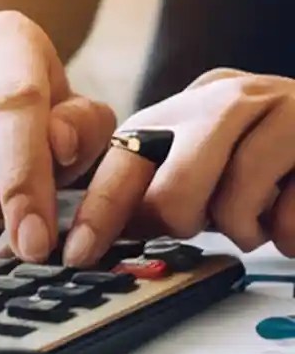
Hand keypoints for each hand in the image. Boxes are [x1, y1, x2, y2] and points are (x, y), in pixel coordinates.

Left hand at [64, 69, 294, 264]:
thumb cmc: (266, 159)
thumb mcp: (202, 162)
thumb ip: (155, 190)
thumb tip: (93, 241)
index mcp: (183, 108)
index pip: (121, 162)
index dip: (99, 213)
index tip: (80, 253)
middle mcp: (226, 100)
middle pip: (173, 192)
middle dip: (185, 224)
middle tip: (208, 220)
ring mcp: (279, 111)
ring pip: (232, 205)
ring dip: (243, 231)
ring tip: (259, 214)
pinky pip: (289, 218)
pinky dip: (287, 235)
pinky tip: (291, 212)